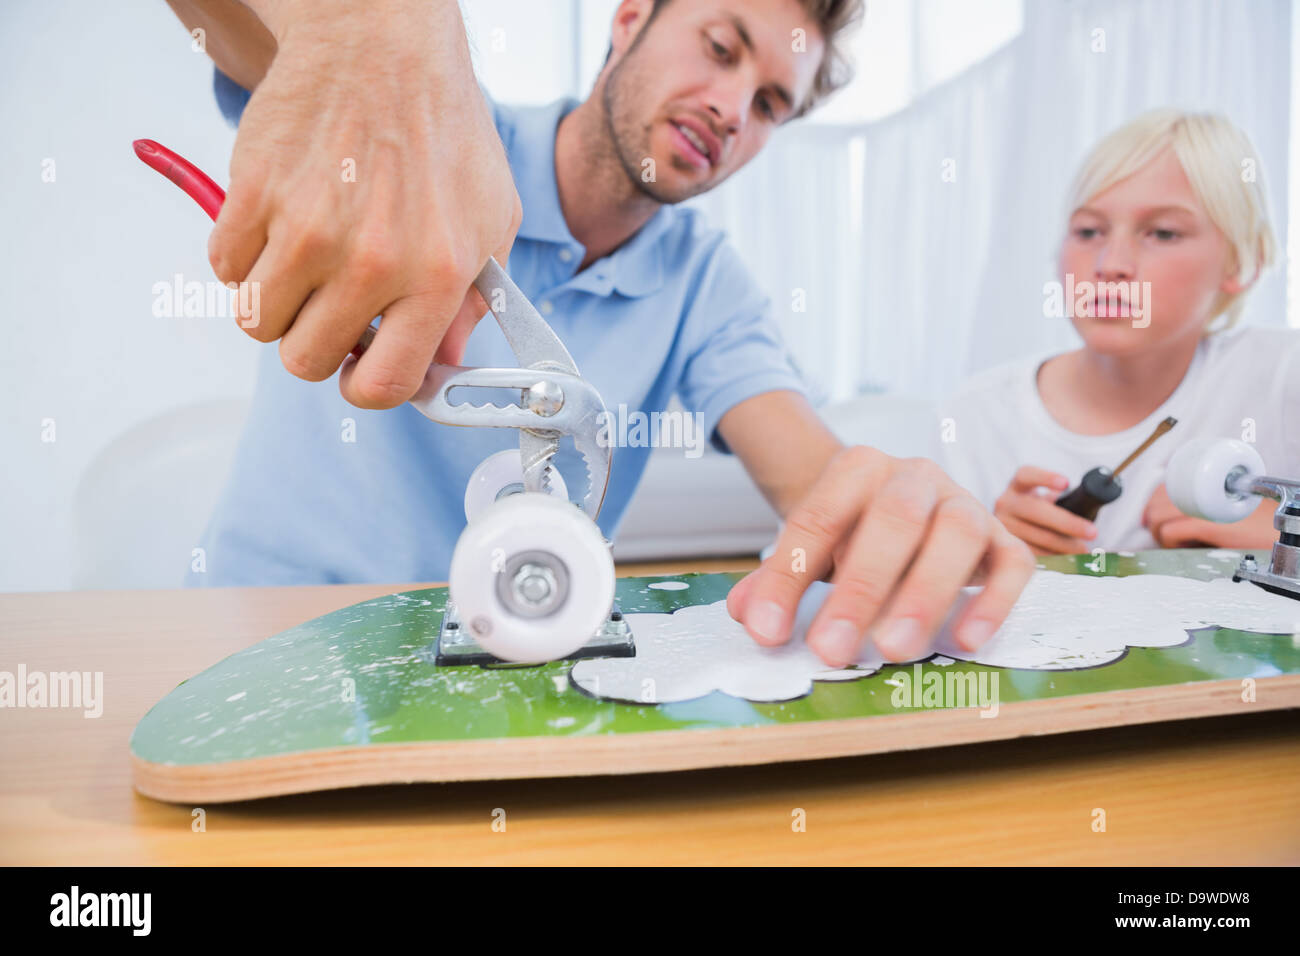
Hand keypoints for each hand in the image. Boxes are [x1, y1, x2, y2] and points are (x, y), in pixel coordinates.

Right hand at [208, 0, 521, 407]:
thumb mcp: (489, 220)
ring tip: (307, 259)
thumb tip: (443, 367)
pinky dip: (243, 255)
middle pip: (306, 361)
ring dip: (276, 301)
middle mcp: (371, 263)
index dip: (365, 387)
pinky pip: (225, 269)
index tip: (360, 370)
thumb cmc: (442, 130)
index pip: (385, 385)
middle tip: (331, 302)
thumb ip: (469, 304)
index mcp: (435, 277)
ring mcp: (307, 230)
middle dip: (316, 340)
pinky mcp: (253, 195)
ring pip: (258, 321)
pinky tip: (279, 221)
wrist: (382, 43)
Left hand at [725, 448, 1035, 666]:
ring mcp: (964, 502)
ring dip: (926, 593)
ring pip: (958, 533)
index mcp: (857, 469)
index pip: (817, 519)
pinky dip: (992, 601)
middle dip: (860, 588)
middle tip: (831, 650)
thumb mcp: (812, 550)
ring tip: (895, 650)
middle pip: (894, 519)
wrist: (906, 504)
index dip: (788, 578)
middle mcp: (915, 476)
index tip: (768, 633)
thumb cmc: (855, 534)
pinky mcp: (1003, 538)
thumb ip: (777, 579)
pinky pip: (1012, 563)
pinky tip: (966, 642)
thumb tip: (747, 613)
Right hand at [993, 466, 1097, 554]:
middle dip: (1068, 523)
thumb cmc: (1038, 514)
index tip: (1066, 484)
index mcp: (1017, 486)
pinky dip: (1053, 558)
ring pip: (1036, 536)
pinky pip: (1032, 554)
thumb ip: (1067, 499)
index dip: (1045, 478)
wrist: (1012, 531)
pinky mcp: (1005, 547)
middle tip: (1092, 532)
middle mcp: (1005, 503)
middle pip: (1036, 510)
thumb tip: (1099, 500)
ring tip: (1084, 550)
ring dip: (1064, 545)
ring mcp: (1002, 526)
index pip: (1026, 475)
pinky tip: (1067, 559)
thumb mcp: (1046, 500)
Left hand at [1143, 483, 1276, 548]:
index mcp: (1203, 482)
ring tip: (1180, 542)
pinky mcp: (1205, 523)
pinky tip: (1188, 547)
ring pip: (1156, 518)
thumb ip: (1202, 502)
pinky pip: (1168, 533)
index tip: (1161, 522)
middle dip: (1155, 523)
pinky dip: (1171, 543)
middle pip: (1153, 504)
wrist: (1283, 527)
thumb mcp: (1226, 505)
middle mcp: (1199, 490)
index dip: (1155, 507)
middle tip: (1171, 535)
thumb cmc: (1257, 521)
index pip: (1160, 490)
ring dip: (1161, 534)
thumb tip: (1168, 518)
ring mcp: (1200, 505)